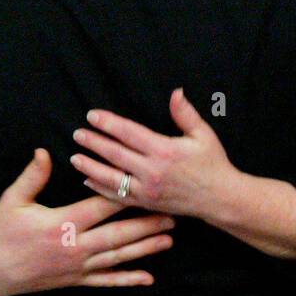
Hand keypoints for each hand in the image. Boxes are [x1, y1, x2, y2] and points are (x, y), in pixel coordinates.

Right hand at [0, 149, 174, 295]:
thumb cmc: (1, 232)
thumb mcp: (13, 200)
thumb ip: (32, 176)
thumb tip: (44, 151)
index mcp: (62, 223)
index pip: (101, 207)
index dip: (125, 196)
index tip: (147, 187)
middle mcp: (75, 246)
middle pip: (118, 233)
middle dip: (146, 224)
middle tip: (172, 215)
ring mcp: (77, 266)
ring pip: (118, 257)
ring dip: (145, 248)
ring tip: (168, 239)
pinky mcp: (75, 280)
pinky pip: (106, 281)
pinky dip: (127, 279)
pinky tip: (148, 278)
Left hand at [70, 89, 238, 218]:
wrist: (220, 198)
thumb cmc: (213, 163)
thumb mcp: (203, 134)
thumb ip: (185, 113)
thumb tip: (176, 92)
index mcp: (164, 150)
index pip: (129, 133)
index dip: (108, 123)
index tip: (93, 116)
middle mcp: (153, 171)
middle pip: (115, 154)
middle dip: (94, 143)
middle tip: (78, 134)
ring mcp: (148, 190)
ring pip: (112, 178)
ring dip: (90, 167)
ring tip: (75, 158)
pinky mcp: (147, 203)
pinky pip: (119, 196)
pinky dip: (101, 188)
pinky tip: (88, 180)